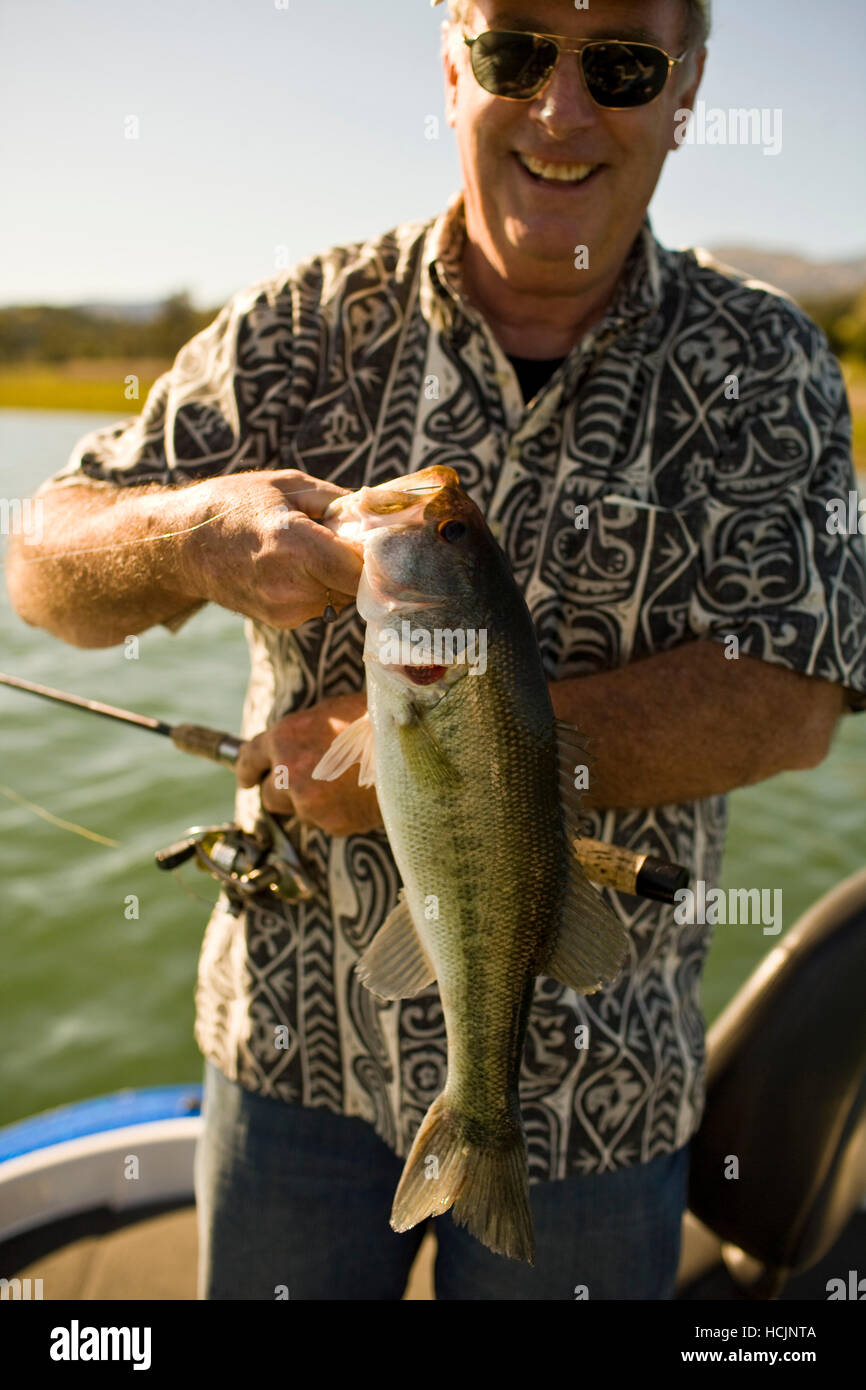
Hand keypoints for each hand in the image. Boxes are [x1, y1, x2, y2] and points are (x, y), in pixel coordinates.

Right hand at [180, 468, 363, 628]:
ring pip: (342, 597)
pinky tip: (295, 567)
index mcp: (295, 544)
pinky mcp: (281, 622)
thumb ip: (339, 501)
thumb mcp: (289, 484)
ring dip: (339, 576)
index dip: (376, 556)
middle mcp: (291, 585)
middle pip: (357, 585)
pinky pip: (322, 605)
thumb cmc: (234, 504)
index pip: (362, 569)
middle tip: (343, 538)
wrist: (182, 545)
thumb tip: (379, 514)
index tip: (377, 539)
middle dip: (359, 564)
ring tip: (310, 549)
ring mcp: (285, 609)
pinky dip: (320, 587)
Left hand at [235, 693, 383, 836]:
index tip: (247, 780)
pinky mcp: (332, 823)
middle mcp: (288, 771)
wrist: (412, 746)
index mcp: (284, 737)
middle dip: (284, 792)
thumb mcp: (330, 714)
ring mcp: (309, 801)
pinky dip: (340, 813)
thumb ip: (301, 736)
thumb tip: (290, 751)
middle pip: (269, 795)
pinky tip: (361, 794)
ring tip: (347, 783)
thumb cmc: (374, 720)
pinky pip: (328, 822)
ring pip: (301, 811)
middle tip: (309, 784)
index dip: (247, 772)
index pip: (248, 759)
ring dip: (315, 803)